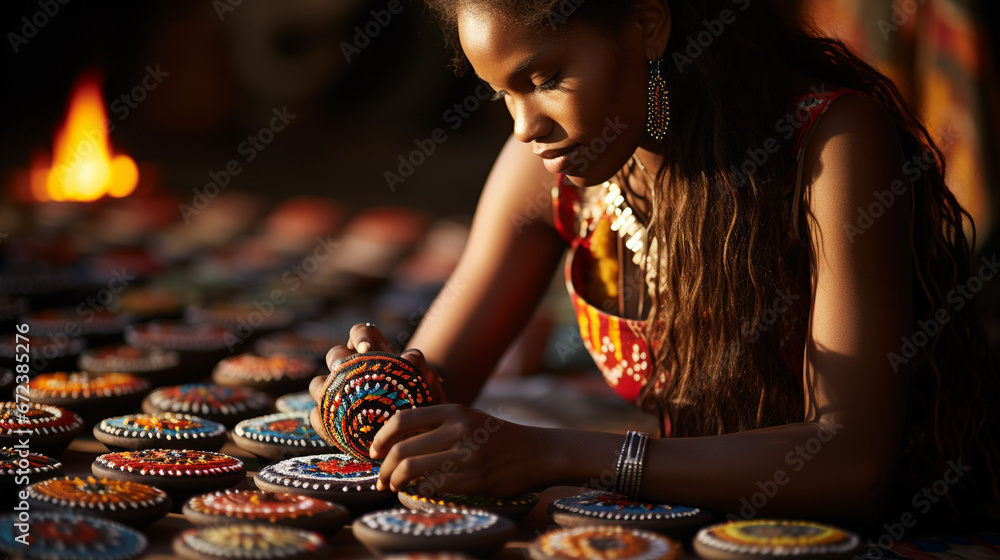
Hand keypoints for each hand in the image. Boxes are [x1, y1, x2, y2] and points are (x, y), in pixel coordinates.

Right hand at [308, 322, 444, 444]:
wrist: (416, 431)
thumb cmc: (422, 403)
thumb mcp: (430, 389)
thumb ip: (425, 375)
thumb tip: (417, 363)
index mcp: (376, 352)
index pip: (363, 332)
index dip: (360, 335)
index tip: (366, 348)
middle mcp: (353, 367)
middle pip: (336, 354)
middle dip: (337, 359)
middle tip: (344, 369)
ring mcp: (340, 391)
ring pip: (319, 383)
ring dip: (322, 389)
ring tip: (335, 402)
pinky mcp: (333, 417)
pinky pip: (318, 417)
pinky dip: (321, 422)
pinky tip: (331, 430)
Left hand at [369, 403, 545, 496]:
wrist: (536, 453)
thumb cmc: (496, 437)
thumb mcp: (468, 417)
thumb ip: (437, 422)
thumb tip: (395, 436)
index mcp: (453, 411)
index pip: (401, 420)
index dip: (381, 438)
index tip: (374, 451)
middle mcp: (458, 429)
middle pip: (401, 449)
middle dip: (383, 467)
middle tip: (379, 478)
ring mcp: (466, 455)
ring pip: (410, 469)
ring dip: (393, 481)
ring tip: (391, 486)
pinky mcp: (473, 480)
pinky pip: (430, 487)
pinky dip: (415, 491)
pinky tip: (415, 492)